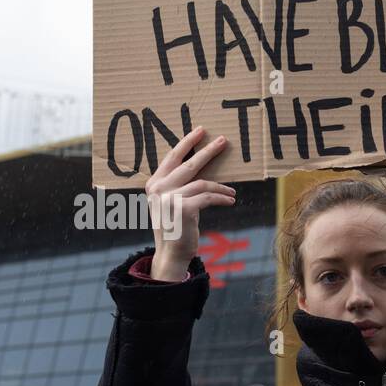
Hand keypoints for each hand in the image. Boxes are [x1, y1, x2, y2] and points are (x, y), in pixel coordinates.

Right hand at [143, 127, 235, 280]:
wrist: (171, 253)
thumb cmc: (174, 227)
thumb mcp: (170, 203)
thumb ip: (177, 185)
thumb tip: (198, 164)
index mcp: (153, 185)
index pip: (172, 158)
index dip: (187, 143)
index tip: (200, 131)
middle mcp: (158, 189)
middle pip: (188, 164)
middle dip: (207, 151)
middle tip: (222, 140)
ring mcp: (170, 198)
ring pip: (202, 183)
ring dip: (220, 186)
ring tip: (232, 191)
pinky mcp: (184, 208)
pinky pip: (208, 197)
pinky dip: (221, 198)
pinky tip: (230, 200)